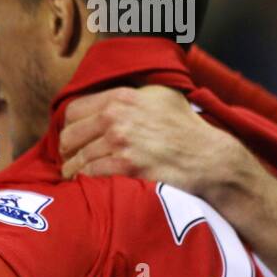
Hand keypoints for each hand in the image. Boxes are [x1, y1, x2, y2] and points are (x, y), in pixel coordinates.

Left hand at [59, 85, 251, 198]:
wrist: (208, 158)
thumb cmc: (184, 127)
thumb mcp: (159, 94)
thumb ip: (129, 92)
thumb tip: (101, 92)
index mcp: (121, 97)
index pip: (73, 111)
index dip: (70, 126)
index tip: (75, 138)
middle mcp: (117, 117)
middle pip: (69, 136)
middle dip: (69, 150)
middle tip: (73, 159)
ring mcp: (120, 142)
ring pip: (76, 159)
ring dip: (74, 170)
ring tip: (78, 175)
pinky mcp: (126, 166)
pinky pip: (89, 175)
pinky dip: (85, 181)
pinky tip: (89, 184)